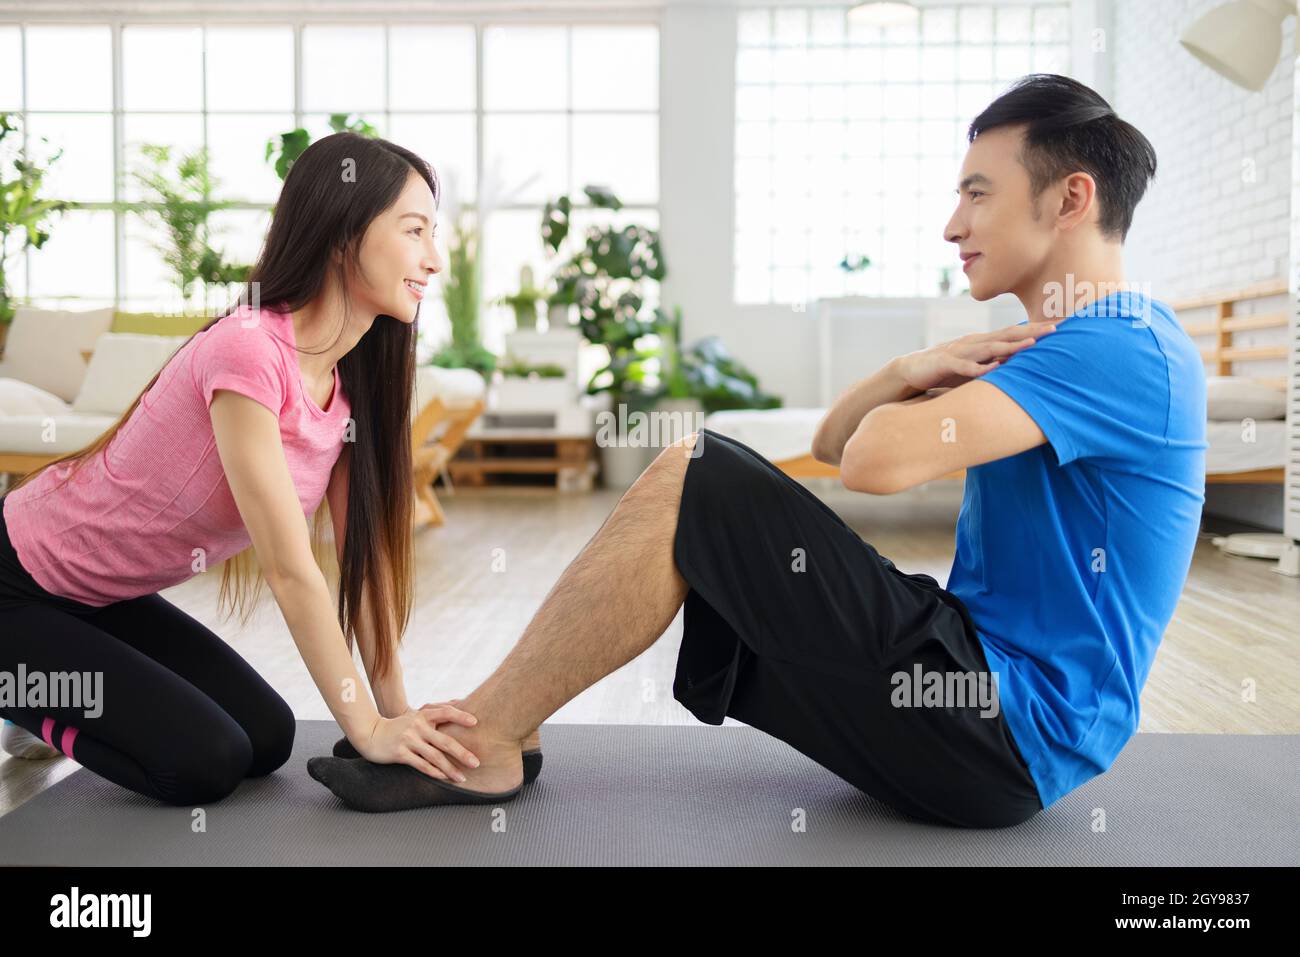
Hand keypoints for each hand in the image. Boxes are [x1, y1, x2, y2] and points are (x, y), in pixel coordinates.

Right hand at [358, 703, 480, 781]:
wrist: (371, 734)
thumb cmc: (399, 727)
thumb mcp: (415, 716)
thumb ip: (434, 714)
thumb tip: (457, 705)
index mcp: (423, 715)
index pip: (445, 712)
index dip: (460, 716)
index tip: (475, 723)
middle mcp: (417, 726)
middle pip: (445, 741)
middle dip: (462, 753)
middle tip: (476, 763)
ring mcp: (409, 740)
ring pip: (435, 757)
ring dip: (450, 769)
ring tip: (462, 778)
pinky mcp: (400, 753)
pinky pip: (421, 765)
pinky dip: (434, 772)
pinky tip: (444, 778)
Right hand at [894, 320, 1058, 392]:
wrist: (911, 370)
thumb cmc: (947, 370)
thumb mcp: (976, 367)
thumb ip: (997, 364)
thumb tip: (1023, 367)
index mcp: (983, 342)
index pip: (1014, 333)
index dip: (1036, 330)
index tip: (1060, 326)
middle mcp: (974, 342)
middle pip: (1007, 335)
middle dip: (1032, 332)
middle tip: (1056, 329)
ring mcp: (959, 351)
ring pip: (989, 347)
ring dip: (1011, 346)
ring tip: (1032, 345)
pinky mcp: (944, 363)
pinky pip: (964, 366)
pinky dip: (978, 367)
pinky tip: (992, 368)